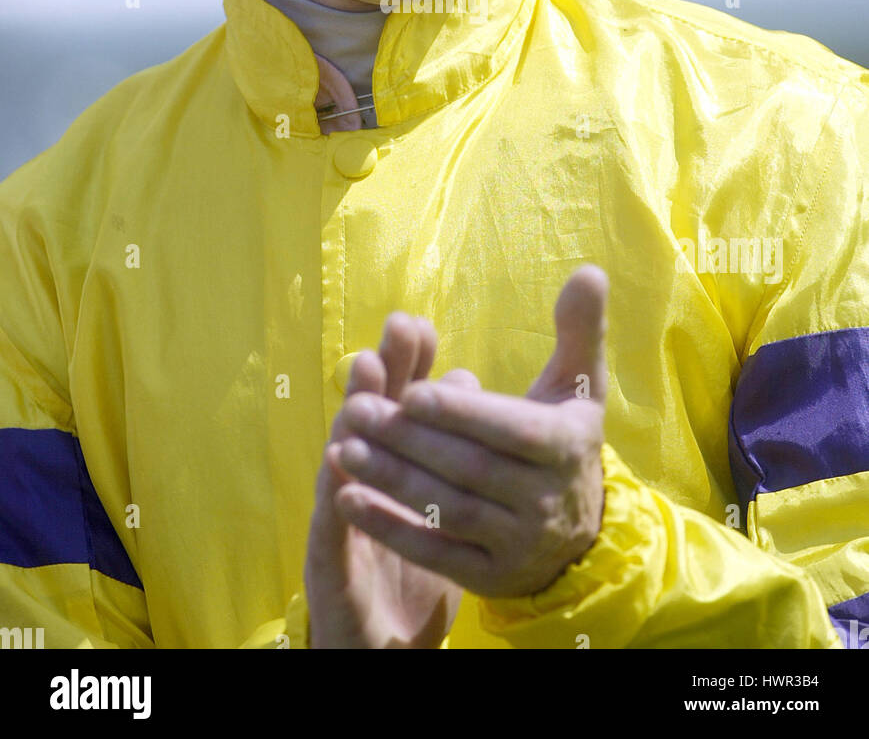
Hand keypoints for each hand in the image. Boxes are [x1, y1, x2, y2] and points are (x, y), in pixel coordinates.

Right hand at [304, 312, 474, 646]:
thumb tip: (464, 378)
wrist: (382, 651)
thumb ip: (449, 446)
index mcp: (391, 473)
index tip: (419, 323)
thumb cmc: (409, 574)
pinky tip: (338, 463)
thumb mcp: (438, 508)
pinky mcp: (328, 568)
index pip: (400, 412)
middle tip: (396, 324)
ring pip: (344, 462)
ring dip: (353, 414)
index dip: (408, 368)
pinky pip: (332, 529)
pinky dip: (336, 494)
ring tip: (363, 368)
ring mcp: (338, 525)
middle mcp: (359, 488)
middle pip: (369, 421)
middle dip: (384, 372)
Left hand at [333, 265, 607, 598]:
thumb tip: (589, 271)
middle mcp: (546, 501)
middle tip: (358, 409)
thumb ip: (580, 330)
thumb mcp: (578, 386)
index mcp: (567, 446)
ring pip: (447, 510)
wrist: (578, 534)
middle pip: (470, 469)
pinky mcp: (488, 576)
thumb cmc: (562, 439)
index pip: (513, 432)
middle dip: (409, 440)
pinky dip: (388, 527)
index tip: (411, 392)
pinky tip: (346, 499)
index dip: (461, 414)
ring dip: (391, 480)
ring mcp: (517, 544)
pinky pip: (434, 552)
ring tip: (341, 447)